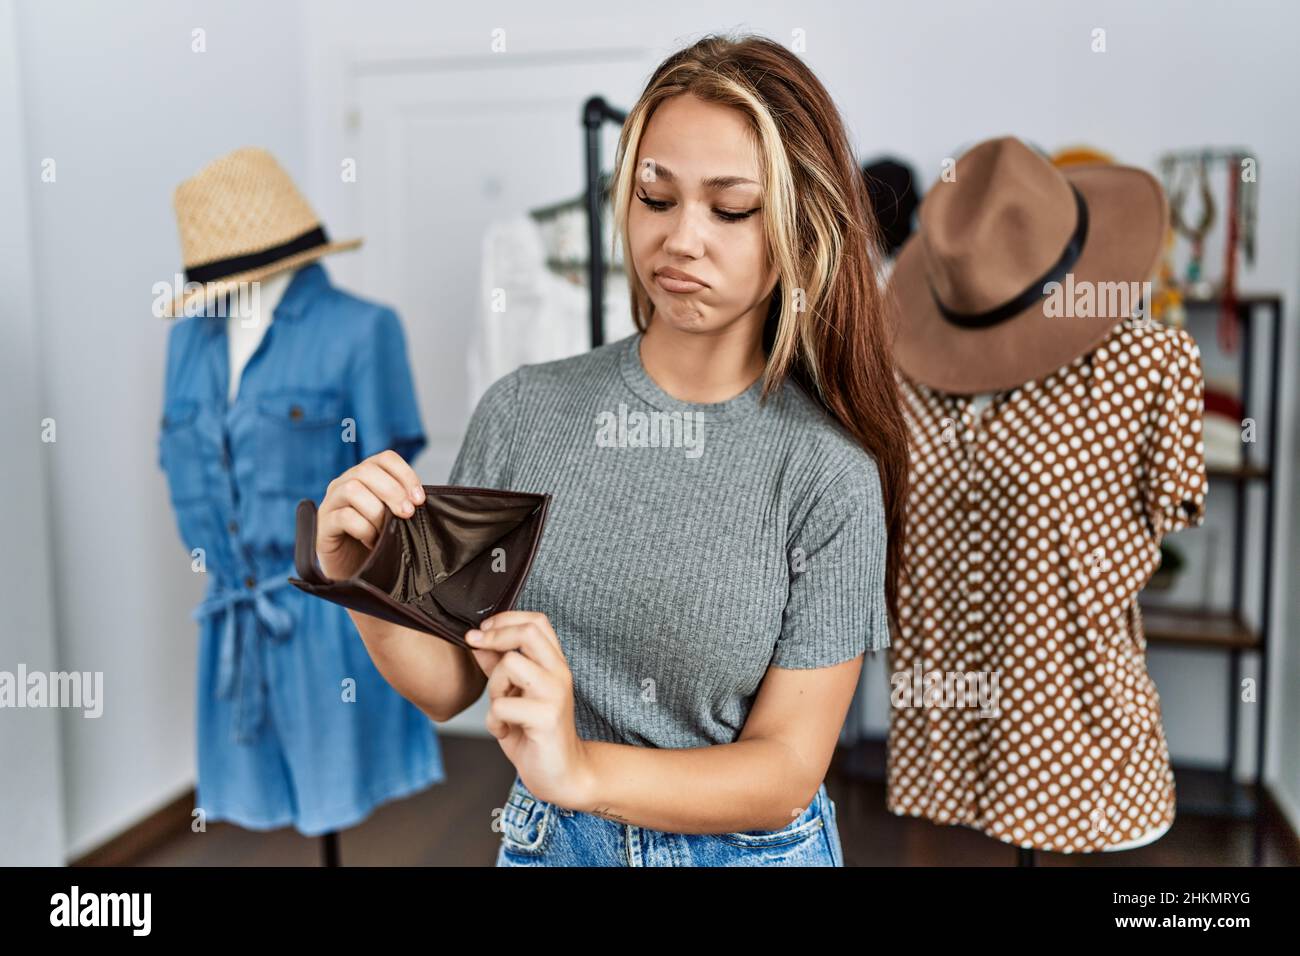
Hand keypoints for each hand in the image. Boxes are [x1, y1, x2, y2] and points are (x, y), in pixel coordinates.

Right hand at [315, 450, 425, 580]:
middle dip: (393, 491)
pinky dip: (365, 529)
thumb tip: (420, 498)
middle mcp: (344, 484)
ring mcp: (331, 503)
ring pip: (352, 489)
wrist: (354, 573)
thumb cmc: (376, 542)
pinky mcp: (323, 525)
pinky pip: (344, 516)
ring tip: (386, 530)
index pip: (385, 459)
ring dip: (377, 510)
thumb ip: (403, 503)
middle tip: (407, 513)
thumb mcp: (393, 518)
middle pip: (367, 470)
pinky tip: (372, 541)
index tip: (419, 498)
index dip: (405, 474)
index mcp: (364, 476)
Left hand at [466, 611, 593, 809]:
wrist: (562, 775)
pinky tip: (505, 731)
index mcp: (554, 664)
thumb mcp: (513, 695)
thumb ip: (498, 667)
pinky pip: (502, 706)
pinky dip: (494, 721)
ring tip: (499, 708)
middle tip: (476, 646)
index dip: (506, 619)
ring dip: (493, 687)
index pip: (536, 621)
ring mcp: (555, 694)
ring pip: (510, 665)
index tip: (482, 631)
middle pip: (528, 632)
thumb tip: (477, 641)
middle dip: (494, 637)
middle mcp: (559, 674)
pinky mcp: (547, 718)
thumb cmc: (535, 735)